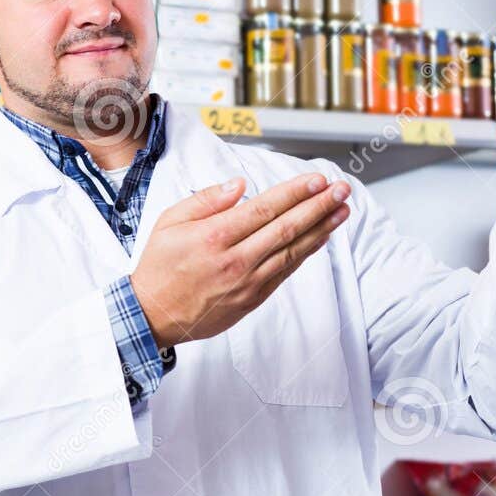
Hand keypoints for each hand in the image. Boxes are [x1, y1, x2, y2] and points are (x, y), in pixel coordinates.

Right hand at [130, 173, 351, 349]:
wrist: (153, 316)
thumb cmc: (160, 267)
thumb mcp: (169, 223)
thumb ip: (205, 201)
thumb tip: (239, 185)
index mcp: (214, 237)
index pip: (265, 208)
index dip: (295, 192)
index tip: (317, 179)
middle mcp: (235, 260)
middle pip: (287, 228)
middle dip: (319, 205)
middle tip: (341, 189)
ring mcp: (247, 282)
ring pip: (293, 251)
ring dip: (321, 228)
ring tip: (342, 210)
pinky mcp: (252, 299)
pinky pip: (285, 272)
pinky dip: (306, 253)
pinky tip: (320, 238)